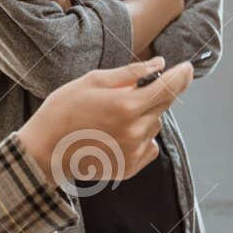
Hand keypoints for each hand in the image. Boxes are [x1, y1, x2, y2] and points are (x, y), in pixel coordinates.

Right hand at [17, 58, 194, 189]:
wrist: (44, 150)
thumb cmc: (64, 110)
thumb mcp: (93, 81)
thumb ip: (131, 73)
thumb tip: (160, 64)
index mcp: (126, 106)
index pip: (169, 88)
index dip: (182, 75)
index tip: (187, 67)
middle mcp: (135, 131)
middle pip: (163, 106)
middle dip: (154, 95)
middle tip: (129, 92)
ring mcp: (133, 152)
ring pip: (154, 125)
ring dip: (143, 116)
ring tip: (112, 117)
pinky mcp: (130, 167)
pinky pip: (149, 146)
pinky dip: (140, 137)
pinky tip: (116, 134)